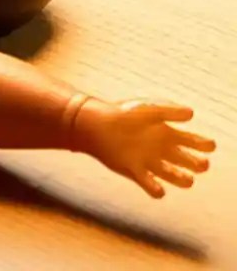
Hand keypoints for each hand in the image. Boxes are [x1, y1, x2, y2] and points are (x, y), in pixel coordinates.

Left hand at [76, 99, 215, 196]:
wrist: (95, 124)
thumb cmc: (122, 114)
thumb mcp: (149, 109)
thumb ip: (170, 111)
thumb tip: (192, 114)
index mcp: (169, 133)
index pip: (197, 143)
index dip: (206, 145)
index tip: (205, 145)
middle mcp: (163, 149)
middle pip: (191, 162)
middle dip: (199, 165)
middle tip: (197, 163)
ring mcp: (150, 162)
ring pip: (177, 177)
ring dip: (184, 180)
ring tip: (185, 177)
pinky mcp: (136, 172)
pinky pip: (152, 187)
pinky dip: (157, 190)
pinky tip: (156, 185)